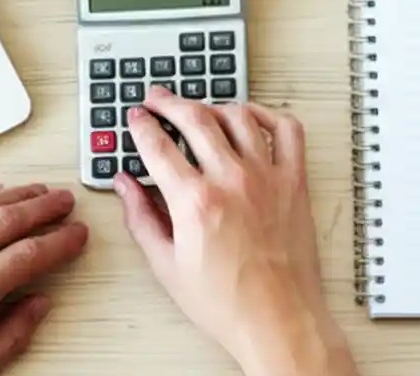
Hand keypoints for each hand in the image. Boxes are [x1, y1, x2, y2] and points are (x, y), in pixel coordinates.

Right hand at [115, 88, 356, 375]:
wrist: (278, 320)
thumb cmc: (228, 303)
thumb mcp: (166, 265)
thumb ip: (141, 218)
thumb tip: (125, 186)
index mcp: (195, 202)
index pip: (158, 144)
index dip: (141, 124)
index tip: (136, 117)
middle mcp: (231, 181)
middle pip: (194, 117)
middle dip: (168, 102)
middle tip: (157, 99)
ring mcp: (267, 177)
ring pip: (237, 116)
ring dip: (212, 105)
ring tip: (198, 108)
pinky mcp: (294, 182)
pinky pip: (285, 130)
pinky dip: (266, 113)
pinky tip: (249, 116)